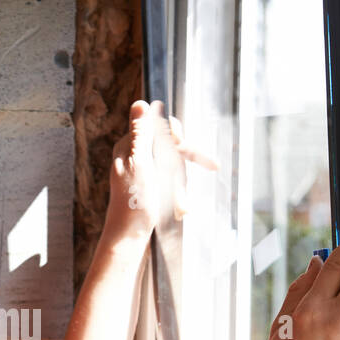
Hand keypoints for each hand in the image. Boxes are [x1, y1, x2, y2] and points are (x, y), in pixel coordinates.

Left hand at [106, 100, 216, 242]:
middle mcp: (136, 156)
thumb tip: (140, 103)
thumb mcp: (138, 164)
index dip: (176, 136)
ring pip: (175, 168)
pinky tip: (181, 210)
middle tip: (210, 167)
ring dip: (180, 188)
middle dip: (183, 165)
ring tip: (181, 209)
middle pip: (170, 147)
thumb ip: (140, 133)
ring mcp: (145, 172)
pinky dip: (178, 197)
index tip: (183, 144)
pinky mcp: (152, 187)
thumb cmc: (132, 202)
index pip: (160, 128)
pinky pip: (172, 184)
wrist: (129, 237)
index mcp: (129, 146)